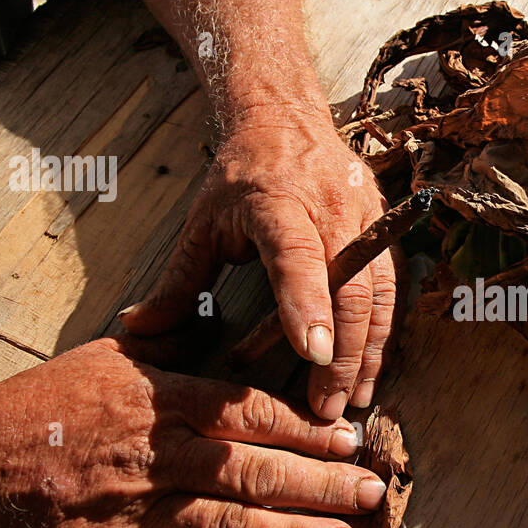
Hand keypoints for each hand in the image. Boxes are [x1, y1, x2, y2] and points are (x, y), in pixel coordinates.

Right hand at [0, 338, 384, 527]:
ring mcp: (133, 509)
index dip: (305, 429)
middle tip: (368, 494)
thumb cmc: (43, 401)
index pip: (249, 414)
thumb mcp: (108, 355)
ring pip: (223, 526)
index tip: (350, 440)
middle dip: (317, 485)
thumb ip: (169, 340)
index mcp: (161, 402)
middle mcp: (156, 456)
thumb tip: (213, 312)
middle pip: (250, 471)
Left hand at [118, 116, 399, 419]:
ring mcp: (366, 218)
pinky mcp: (385, 229)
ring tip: (354, 402)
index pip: (298, 259)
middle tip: (327, 410)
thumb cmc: (241, 175)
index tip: (312, 355)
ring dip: (370, 353)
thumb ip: (176, 281)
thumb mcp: (202, 223)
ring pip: (380, 295)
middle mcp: (332, 210)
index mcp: (279, 204)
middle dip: (343, 355)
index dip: (307, 306)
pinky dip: (383, 335)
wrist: (287, 117)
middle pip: (350, 289)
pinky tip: (369, 372)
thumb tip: (135, 328)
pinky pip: (392, 290)